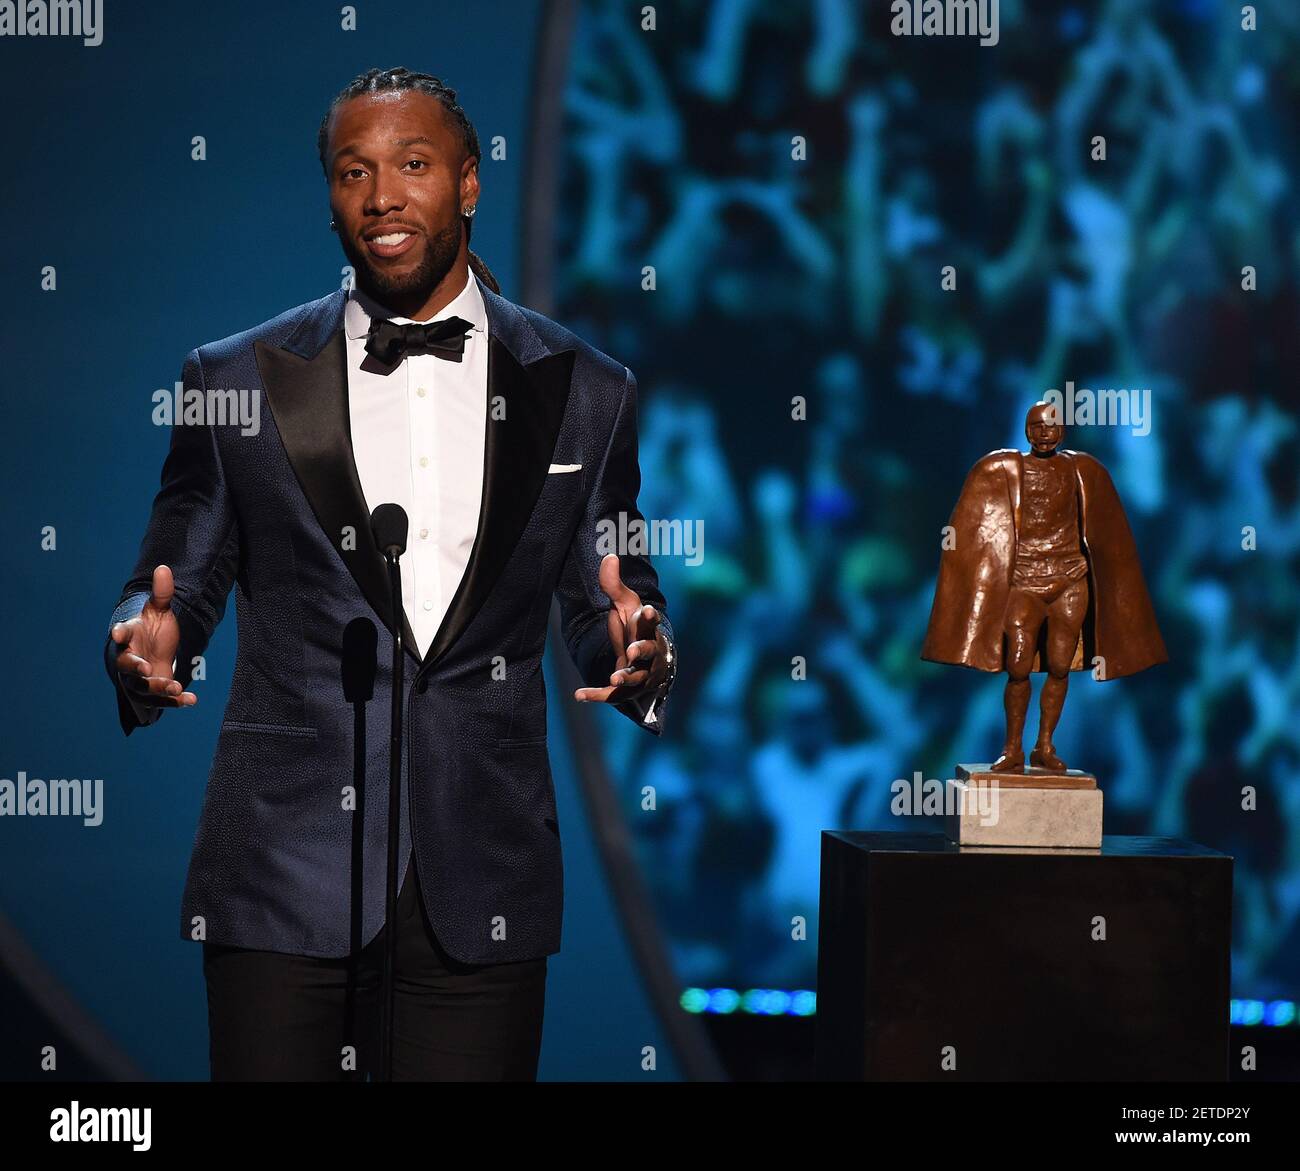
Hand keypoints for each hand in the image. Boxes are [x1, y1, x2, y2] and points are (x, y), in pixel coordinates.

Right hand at [110, 564, 197, 708]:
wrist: (155, 649)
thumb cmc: (153, 628)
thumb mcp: (159, 610)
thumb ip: (162, 593)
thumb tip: (163, 568)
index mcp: (130, 636)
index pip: (121, 633)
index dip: (120, 632)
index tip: (118, 631)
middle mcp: (130, 658)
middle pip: (127, 666)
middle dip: (135, 667)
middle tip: (148, 667)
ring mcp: (140, 677)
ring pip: (143, 687)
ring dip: (159, 688)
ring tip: (177, 687)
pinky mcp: (154, 691)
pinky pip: (162, 700)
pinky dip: (175, 703)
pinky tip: (192, 701)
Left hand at [574, 554, 668, 705]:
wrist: (648, 659)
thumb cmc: (635, 628)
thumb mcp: (625, 606)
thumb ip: (614, 586)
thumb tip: (609, 556)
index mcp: (647, 629)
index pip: (651, 622)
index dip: (649, 618)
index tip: (647, 612)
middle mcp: (649, 652)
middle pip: (649, 651)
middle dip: (641, 651)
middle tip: (632, 651)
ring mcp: (641, 673)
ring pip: (637, 678)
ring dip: (626, 677)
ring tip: (614, 676)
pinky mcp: (629, 690)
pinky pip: (615, 696)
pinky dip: (598, 696)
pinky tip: (578, 695)